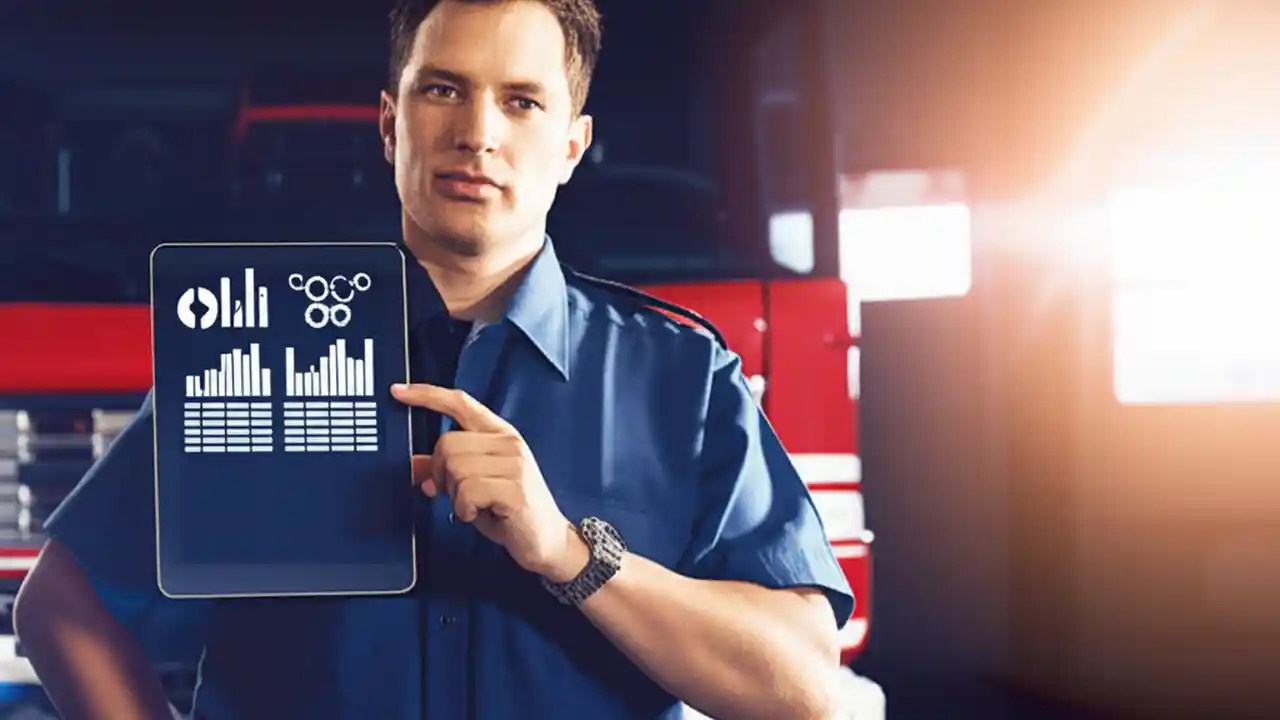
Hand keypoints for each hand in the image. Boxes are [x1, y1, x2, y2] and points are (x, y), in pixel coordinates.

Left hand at [390, 383, 588, 581]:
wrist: (549, 541)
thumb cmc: (510, 511)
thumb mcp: (475, 484)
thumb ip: (447, 470)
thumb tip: (414, 466)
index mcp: (499, 434)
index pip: (461, 403)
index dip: (427, 395)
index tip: (398, 392)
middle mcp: (508, 443)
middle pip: (447, 443)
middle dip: (441, 474)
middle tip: (456, 494)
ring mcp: (514, 464)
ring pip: (455, 468)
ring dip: (455, 495)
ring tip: (474, 506)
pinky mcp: (514, 489)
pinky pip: (467, 492)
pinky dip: (465, 509)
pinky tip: (479, 514)